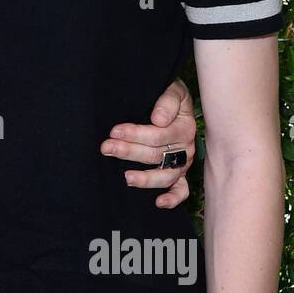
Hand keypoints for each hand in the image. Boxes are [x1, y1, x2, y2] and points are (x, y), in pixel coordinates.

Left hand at [100, 76, 195, 208]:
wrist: (175, 104)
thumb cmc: (169, 97)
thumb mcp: (173, 90)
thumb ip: (167, 101)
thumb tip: (158, 119)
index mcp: (183, 127)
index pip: (158, 134)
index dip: (136, 133)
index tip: (114, 131)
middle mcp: (185, 148)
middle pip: (156, 154)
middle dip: (129, 151)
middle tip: (107, 147)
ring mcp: (182, 163)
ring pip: (166, 175)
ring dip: (145, 178)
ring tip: (126, 177)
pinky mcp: (180, 175)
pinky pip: (181, 190)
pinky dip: (172, 199)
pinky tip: (158, 202)